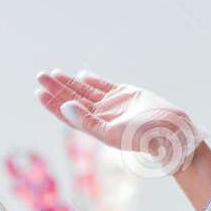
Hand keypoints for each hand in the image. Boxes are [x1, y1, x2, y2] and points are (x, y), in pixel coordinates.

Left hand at [35, 69, 202, 176]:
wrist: (171, 130)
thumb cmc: (142, 136)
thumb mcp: (112, 132)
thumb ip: (88, 121)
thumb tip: (66, 108)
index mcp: (96, 128)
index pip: (69, 114)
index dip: (53, 104)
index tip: (39, 92)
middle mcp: (102, 117)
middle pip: (74, 100)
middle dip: (57, 89)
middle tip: (41, 75)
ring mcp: (114, 105)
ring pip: (87, 91)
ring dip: (70, 83)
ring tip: (54, 73)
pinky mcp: (127, 95)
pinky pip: (105, 86)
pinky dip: (93, 80)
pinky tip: (82, 75)